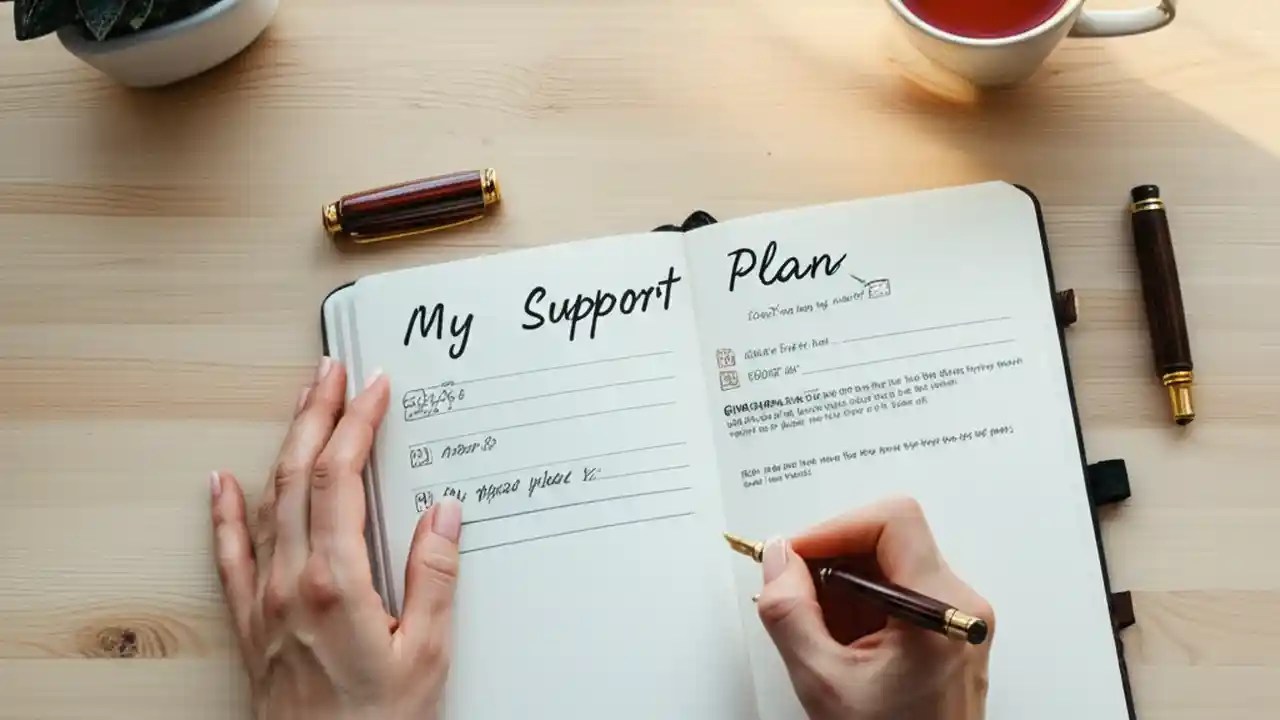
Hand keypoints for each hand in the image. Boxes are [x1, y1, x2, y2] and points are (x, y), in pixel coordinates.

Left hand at [209, 358, 463, 719]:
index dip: (356, 424)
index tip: (373, 388)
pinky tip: (222, 484)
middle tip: (331, 371)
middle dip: (317, 414)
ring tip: (301, 405)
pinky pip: (230, 555)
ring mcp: (264, 602)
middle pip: (296, 476)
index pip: (339, 478)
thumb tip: (442, 511)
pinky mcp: (252, 624)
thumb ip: (435, 578)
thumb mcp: (427, 656)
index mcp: (334, 584)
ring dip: (283, 445)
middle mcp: (290, 584)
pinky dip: (225, 512)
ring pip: (265, 503)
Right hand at [756, 496, 993, 719]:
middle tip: (792, 588)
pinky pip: (896, 592)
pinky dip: (857, 604)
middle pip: (890, 538)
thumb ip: (790, 613)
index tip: (796, 554)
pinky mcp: (946, 632)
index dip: (836, 527)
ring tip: (815, 628)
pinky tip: (837, 642)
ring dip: (840, 583)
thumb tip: (778, 559)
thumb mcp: (823, 682)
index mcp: (941, 609)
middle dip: (831, 557)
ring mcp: (957, 618)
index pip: (894, 520)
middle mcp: (960, 605)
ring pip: (889, 563)